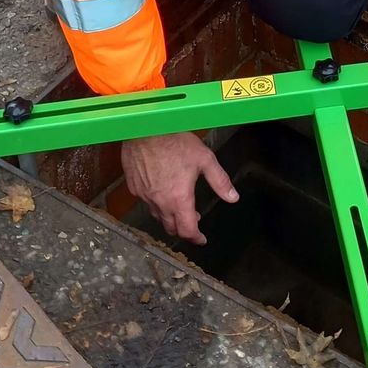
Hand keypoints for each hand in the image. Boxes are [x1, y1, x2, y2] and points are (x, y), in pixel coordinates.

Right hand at [121, 132, 237, 245]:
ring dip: (169, 217)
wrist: (145, 128)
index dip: (196, 238)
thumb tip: (233, 198)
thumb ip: (219, 181)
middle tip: (192, 225)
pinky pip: (146, 201)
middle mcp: (160, 202)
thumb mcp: (205, 159)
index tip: (201, 239)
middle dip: (183, 229)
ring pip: (157, 215)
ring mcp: (145, 195)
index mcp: (179, 199)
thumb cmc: (175, 141)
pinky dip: (155, 203)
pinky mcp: (134, 186)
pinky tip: (161, 192)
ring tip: (178, 208)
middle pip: (171, 227)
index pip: (187, 230)